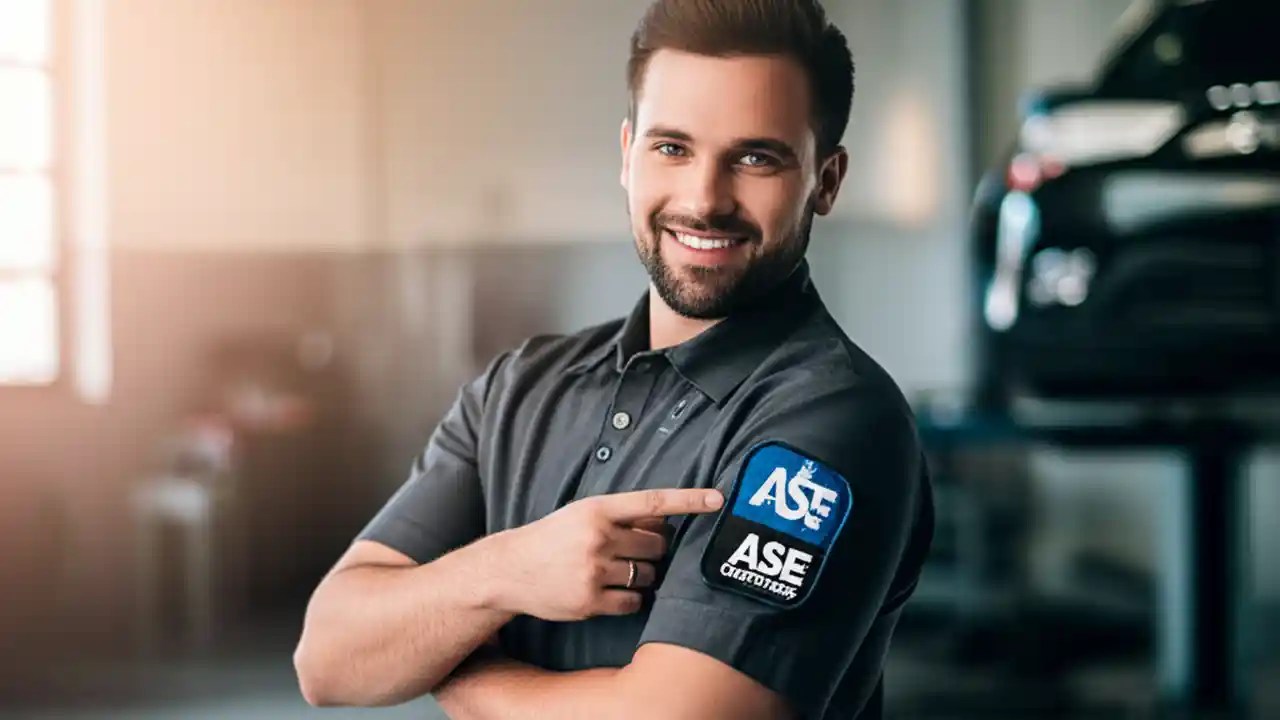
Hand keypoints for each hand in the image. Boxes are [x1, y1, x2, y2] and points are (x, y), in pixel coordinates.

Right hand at [486, 488, 722, 620]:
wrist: (508, 571)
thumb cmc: (551, 538)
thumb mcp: (581, 515)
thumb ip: (620, 516)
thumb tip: (664, 520)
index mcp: (596, 509)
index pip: (652, 502)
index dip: (689, 499)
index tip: (718, 499)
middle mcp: (597, 538)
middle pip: (657, 545)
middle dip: (652, 549)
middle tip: (630, 551)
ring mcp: (594, 571)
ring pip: (648, 575)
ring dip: (642, 575)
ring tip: (613, 570)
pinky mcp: (590, 601)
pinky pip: (634, 602)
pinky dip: (629, 598)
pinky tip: (607, 591)